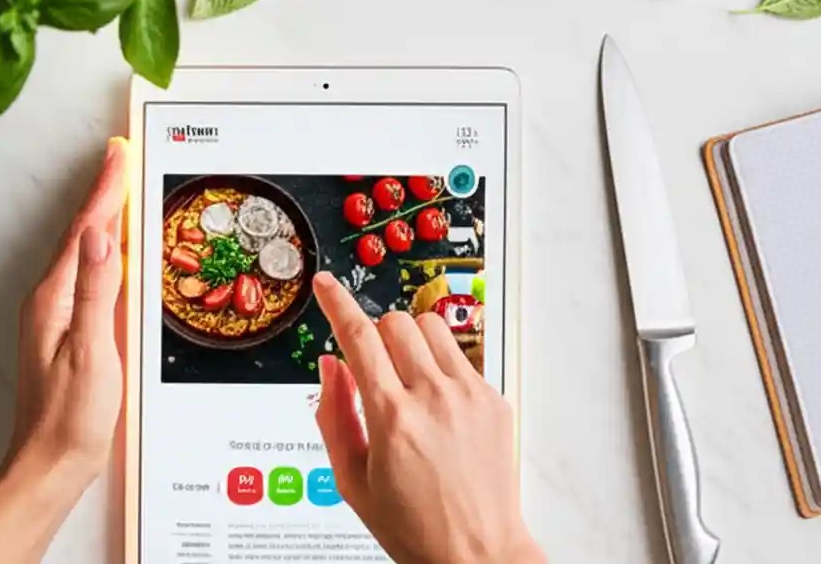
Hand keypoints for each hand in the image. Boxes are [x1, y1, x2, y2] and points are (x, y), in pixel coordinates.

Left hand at [10, 137, 126, 476]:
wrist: (52, 463)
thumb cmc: (71, 416)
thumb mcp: (92, 350)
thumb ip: (97, 291)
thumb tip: (102, 236)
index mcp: (56, 298)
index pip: (86, 231)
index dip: (105, 191)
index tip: (119, 156)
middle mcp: (51, 300)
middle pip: (82, 233)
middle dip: (103, 193)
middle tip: (120, 158)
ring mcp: (58, 314)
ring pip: (85, 252)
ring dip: (104, 219)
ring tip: (119, 191)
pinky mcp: (70, 330)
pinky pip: (89, 274)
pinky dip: (106, 251)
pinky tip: (117, 252)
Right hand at [312, 273, 543, 563]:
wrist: (476, 552)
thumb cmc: (413, 526)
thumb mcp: (352, 480)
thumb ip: (333, 415)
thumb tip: (330, 366)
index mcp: (393, 418)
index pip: (359, 338)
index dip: (337, 303)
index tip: (326, 285)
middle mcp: (435, 398)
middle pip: (396, 323)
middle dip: (375, 333)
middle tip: (372, 364)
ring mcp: (470, 396)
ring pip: (432, 328)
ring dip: (410, 340)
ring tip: (406, 378)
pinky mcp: (494, 401)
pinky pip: (461, 357)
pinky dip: (440, 366)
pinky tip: (437, 405)